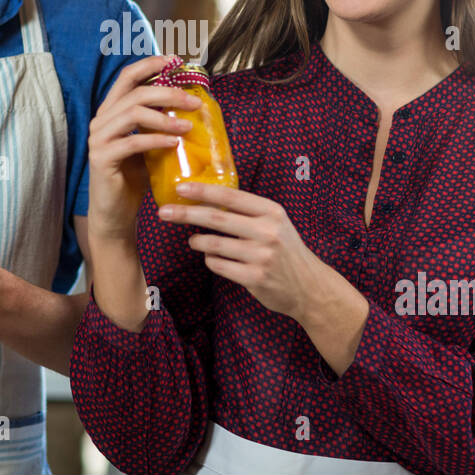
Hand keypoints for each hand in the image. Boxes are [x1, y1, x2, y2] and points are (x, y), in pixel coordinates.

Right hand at [85, 54, 202, 244]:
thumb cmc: (134, 178)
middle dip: (168, 92)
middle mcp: (101, 120)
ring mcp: (98, 139)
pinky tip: (174, 143)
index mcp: (111, 111)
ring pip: (132, 113)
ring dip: (165, 117)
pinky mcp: (101, 159)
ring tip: (188, 126)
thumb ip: (160, 124)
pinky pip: (132, 142)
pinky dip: (156, 139)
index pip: (127, 76)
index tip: (175, 60)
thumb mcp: (149, 144)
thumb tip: (193, 106)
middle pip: (135, 93)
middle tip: (194, 100)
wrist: (115, 213)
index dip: (150, 64)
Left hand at [157, 181, 331, 320]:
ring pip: (213, 244)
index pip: (230, 196)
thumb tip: (208, 197)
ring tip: (194, 240)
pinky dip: (210, 260)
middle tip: (164, 212)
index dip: (203, 191)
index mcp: (271, 212)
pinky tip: (213, 258)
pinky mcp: (254, 278)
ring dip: (197, 241)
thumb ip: (248, 211)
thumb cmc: (286, 250)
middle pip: (216, 218)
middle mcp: (267, 231)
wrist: (310, 287)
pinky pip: (218, 266)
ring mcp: (261, 256)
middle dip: (186, 213)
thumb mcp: (275, 223)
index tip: (180, 187)